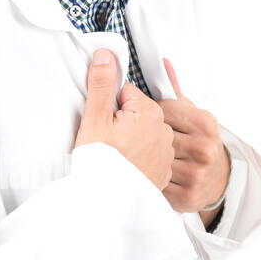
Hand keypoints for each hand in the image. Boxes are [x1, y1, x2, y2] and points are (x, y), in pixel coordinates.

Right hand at [73, 49, 174, 190]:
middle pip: (136, 114)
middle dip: (121, 124)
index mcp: (150, 112)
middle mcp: (164, 131)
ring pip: (143, 136)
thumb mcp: (95, 118)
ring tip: (115, 159)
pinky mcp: (162, 173)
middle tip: (106, 144)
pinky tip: (124, 170)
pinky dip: (137, 161)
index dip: (109, 108)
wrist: (107, 204)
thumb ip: (101, 83)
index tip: (102, 126)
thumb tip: (106, 54)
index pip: (126, 95)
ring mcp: (165, 153)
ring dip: (130, 142)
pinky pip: (148, 157)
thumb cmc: (100, 164)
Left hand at [158, 57, 230, 213]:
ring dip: (146, 159)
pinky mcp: (186, 194)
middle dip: (146, 138)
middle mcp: (203, 147)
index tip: (150, 121)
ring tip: (145, 157)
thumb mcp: (192, 114)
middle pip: (158, 136)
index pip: (163, 110)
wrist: (217, 180)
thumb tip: (162, 63)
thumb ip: (173, 91)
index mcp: (205, 123)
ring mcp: (196, 172)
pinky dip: (150, 178)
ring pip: (154, 159)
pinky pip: (156, 182)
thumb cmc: (199, 142)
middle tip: (143, 141)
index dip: (152, 116)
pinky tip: (151, 174)